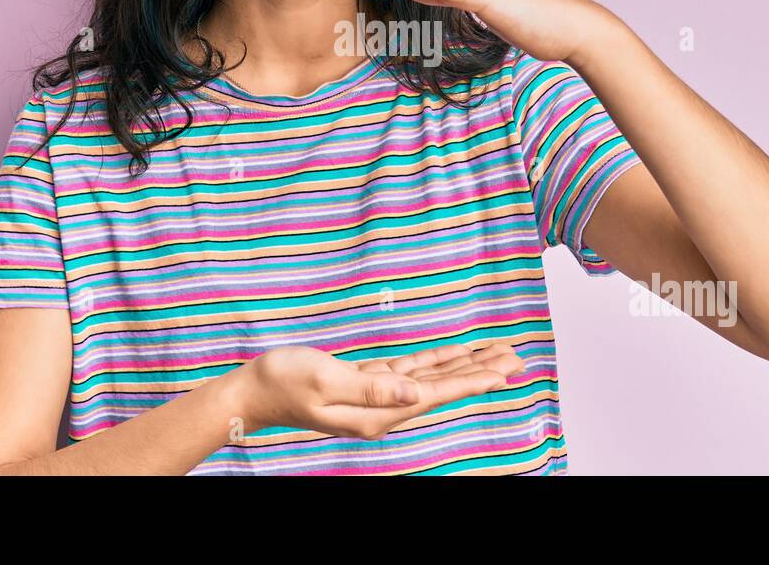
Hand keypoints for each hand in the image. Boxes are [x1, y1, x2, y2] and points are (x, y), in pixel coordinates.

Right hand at [237, 342, 524, 439]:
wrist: (253, 389)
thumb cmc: (282, 382)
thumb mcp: (325, 379)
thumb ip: (371, 387)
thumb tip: (415, 394)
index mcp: (376, 413)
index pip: (435, 396)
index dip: (470, 381)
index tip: (502, 372)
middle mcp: (383, 409)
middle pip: (442, 388)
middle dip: (479, 371)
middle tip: (515, 357)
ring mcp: (377, 396)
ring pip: (431, 378)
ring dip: (463, 364)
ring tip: (496, 355)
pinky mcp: (368, 382)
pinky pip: (412, 371)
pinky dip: (436, 361)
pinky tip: (454, 355)